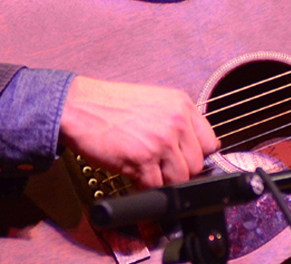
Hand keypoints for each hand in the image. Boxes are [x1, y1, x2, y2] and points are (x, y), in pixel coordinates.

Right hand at [59, 76, 219, 188]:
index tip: (186, 160)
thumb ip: (176, 122)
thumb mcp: (155, 102)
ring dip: (163, 181)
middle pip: (197, 164)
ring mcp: (161, 141)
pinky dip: (145, 188)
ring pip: (180, 179)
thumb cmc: (111, 106)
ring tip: (146, 171)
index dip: (197, 156)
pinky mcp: (143, 160)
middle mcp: (176, 121)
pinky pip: (156, 187)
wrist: (80, 107)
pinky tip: (135, 176)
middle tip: (160, 167)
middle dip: (179, 171)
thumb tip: (191, 149)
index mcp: (182, 104)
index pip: (210, 142)